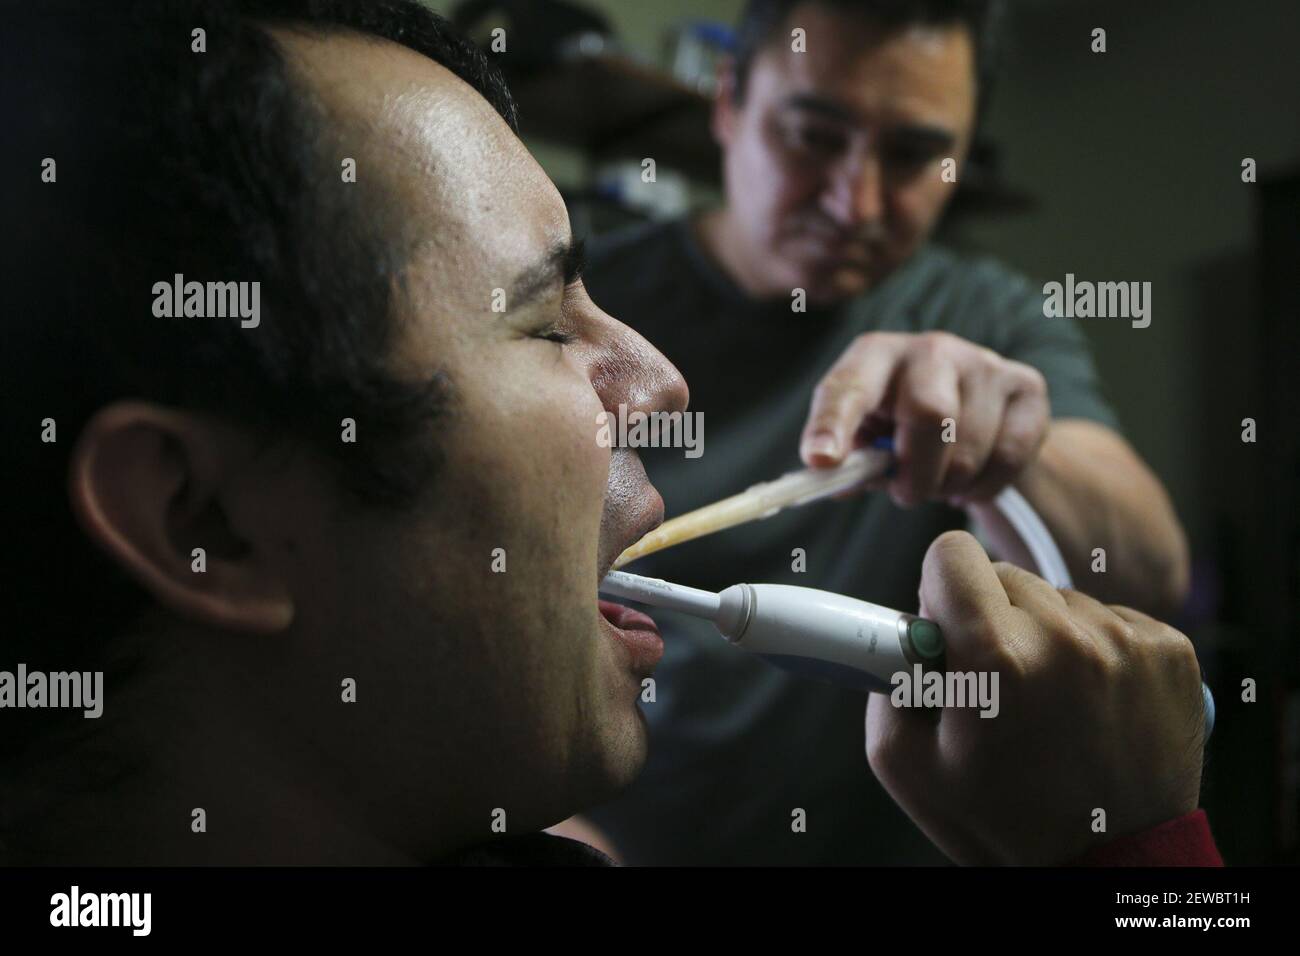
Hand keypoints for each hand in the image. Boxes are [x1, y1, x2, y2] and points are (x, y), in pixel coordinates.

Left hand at [800, 331, 1048, 505]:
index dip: (832, 424)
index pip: (848, 386)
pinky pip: (1008, 456)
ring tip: (940, 482)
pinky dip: (985, 487)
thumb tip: (835, 476)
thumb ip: (848, 460)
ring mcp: (983, 362)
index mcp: (874, 357)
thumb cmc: (900, 429)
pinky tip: (971, 480)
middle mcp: (929, 349)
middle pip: (930, 414)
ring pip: (969, 447)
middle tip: (908, 495)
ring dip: (949, 485)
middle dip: (917, 473)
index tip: (821, 461)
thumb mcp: (865, 440)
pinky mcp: (1026, 386)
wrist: (974, 415)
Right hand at [865, 531, 1205, 864]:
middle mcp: (1065, 636)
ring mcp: (1127, 641)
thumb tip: (903, 628)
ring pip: (1061, 599)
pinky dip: (1097, 649)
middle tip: (997, 679)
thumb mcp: (905, 765)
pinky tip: (1093, 703)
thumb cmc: (1002, 821)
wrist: (1110, 866)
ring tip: (1052, 703)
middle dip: (991, 616)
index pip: (952, 553)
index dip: (939, 588)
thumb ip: (885, 679)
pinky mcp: (1172, 652)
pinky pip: (1114, 618)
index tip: (946, 626)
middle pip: (1006, 575)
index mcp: (995, 657)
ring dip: (1047, 635)